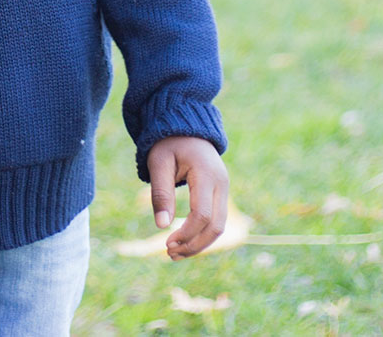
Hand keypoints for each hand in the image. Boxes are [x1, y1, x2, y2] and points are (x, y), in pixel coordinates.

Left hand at [147, 136, 228, 258]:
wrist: (186, 127)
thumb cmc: (168, 143)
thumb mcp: (158, 162)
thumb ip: (161, 192)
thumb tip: (161, 225)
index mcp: (206, 174)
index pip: (202, 214)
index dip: (186, 233)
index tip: (166, 243)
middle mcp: (221, 183)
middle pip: (216, 226)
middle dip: (194, 244)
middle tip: (169, 254)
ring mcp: (224, 189)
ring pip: (219, 226)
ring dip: (199, 243)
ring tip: (174, 254)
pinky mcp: (221, 193)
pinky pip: (217, 220)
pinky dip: (202, 234)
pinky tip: (184, 242)